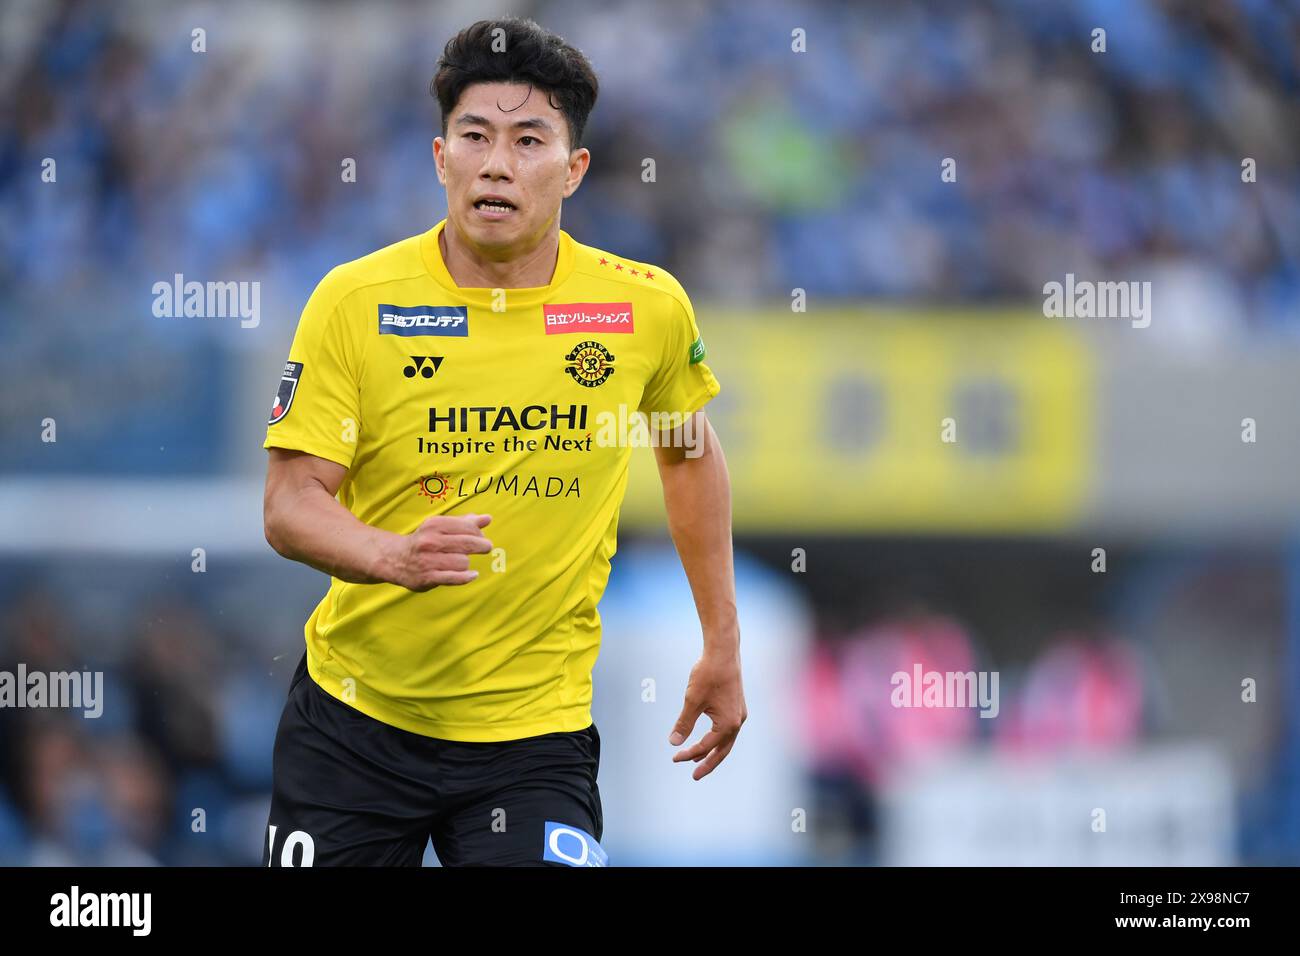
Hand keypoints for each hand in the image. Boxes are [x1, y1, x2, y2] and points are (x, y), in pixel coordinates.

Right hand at [383, 513, 492, 590]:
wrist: (396, 559)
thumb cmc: (425, 541)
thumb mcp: (441, 527)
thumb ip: (465, 522)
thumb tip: (488, 518)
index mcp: (434, 525)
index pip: (467, 527)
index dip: (479, 533)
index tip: (482, 537)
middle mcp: (430, 541)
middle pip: (467, 544)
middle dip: (481, 546)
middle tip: (486, 547)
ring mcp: (428, 560)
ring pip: (463, 562)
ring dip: (466, 563)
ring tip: (460, 562)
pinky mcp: (427, 577)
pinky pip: (454, 577)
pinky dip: (466, 577)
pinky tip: (473, 575)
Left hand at [668, 652, 746, 779]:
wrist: (723, 652)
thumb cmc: (707, 674)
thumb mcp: (692, 700)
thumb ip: (684, 723)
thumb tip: (674, 743)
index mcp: (728, 724)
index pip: (706, 746)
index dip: (689, 754)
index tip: (674, 757)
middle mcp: (738, 722)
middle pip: (722, 750)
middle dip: (708, 763)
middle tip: (694, 776)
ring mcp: (739, 714)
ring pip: (726, 740)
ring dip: (712, 750)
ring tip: (698, 759)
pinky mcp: (737, 706)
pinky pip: (728, 729)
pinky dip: (717, 737)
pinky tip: (708, 737)